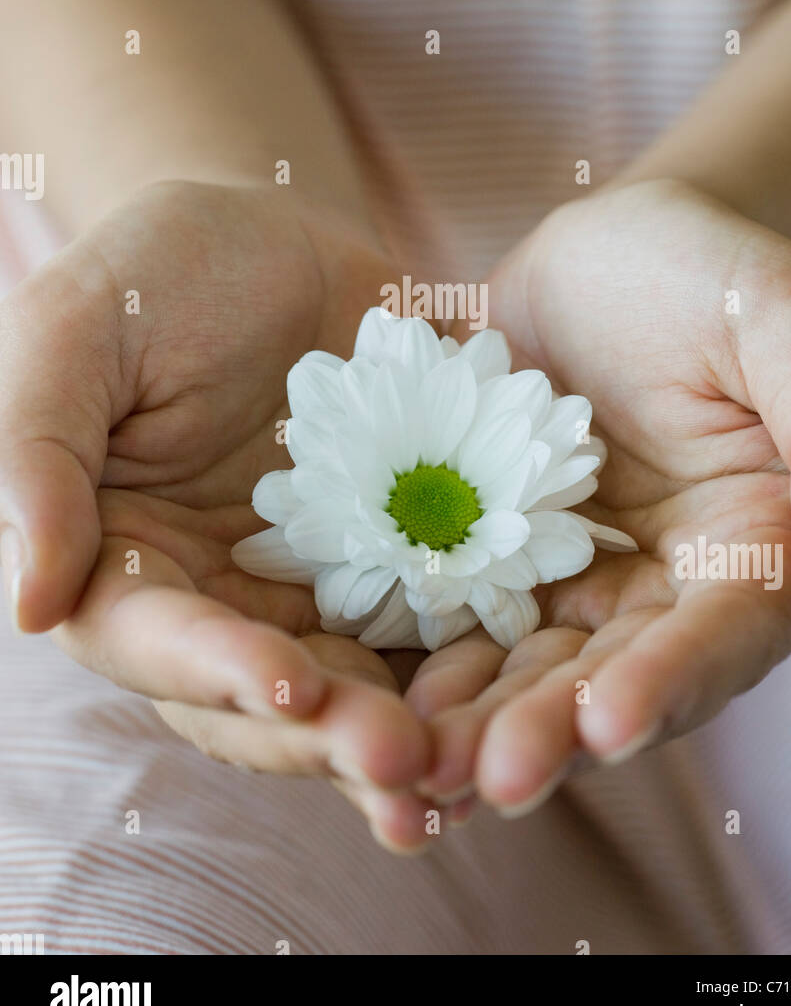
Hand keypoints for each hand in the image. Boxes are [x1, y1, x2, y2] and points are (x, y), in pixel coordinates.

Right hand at [0, 180, 438, 847]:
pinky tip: (526, 707)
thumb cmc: (151, 271)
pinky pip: (433, 627)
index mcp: (122, 561)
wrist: (274, 235)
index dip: (216, 669)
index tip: (288, 684)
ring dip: (410, 734)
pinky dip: (473, 674)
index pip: (156, 638)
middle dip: (330, 734)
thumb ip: (38, 457)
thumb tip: (30, 606)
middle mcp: (216, 599)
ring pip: (355, 684)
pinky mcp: (396, 562)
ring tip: (472, 771)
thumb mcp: (74, 334)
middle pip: (264, 694)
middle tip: (406, 764)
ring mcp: (311, 588)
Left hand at [406, 179, 790, 815]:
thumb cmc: (711, 267)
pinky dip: (431, 659)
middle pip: (620, 674)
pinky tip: (376, 697)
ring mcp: (586, 575)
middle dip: (555, 730)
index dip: (675, 679)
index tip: (608, 723)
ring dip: (480, 721)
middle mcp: (676, 584)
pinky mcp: (508, 555)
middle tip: (485, 777)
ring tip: (414, 769)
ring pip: (536, 665)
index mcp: (762, 544)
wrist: (609, 245)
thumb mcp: (785, 316)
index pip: (726, 630)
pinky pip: (470, 617)